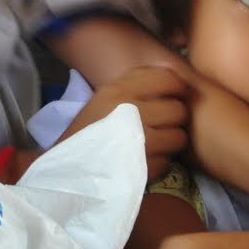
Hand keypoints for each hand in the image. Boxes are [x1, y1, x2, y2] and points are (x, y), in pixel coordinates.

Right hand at [59, 65, 189, 178]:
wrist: (69, 169)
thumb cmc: (86, 131)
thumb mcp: (102, 98)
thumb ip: (133, 85)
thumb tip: (170, 79)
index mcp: (118, 92)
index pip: (167, 79)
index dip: (178, 86)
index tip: (176, 94)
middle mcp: (131, 113)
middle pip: (178, 110)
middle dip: (175, 118)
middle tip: (164, 123)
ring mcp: (140, 142)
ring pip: (179, 137)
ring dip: (172, 140)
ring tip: (157, 143)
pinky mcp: (144, 167)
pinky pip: (169, 160)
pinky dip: (162, 160)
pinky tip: (147, 159)